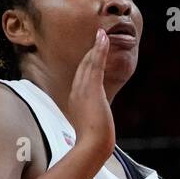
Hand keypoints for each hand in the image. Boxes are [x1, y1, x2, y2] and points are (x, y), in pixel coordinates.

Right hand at [67, 29, 115, 162]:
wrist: (93, 145)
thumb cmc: (94, 140)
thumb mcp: (92, 127)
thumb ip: (92, 121)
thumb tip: (97, 125)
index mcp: (76, 99)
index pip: (82, 77)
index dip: (88, 63)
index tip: (93, 53)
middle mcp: (77, 91)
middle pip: (84, 66)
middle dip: (91, 51)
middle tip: (98, 36)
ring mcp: (83, 88)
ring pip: (89, 62)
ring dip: (96, 46)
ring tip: (102, 33)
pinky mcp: (91, 87)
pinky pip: (95, 63)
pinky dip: (99, 49)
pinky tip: (103, 38)